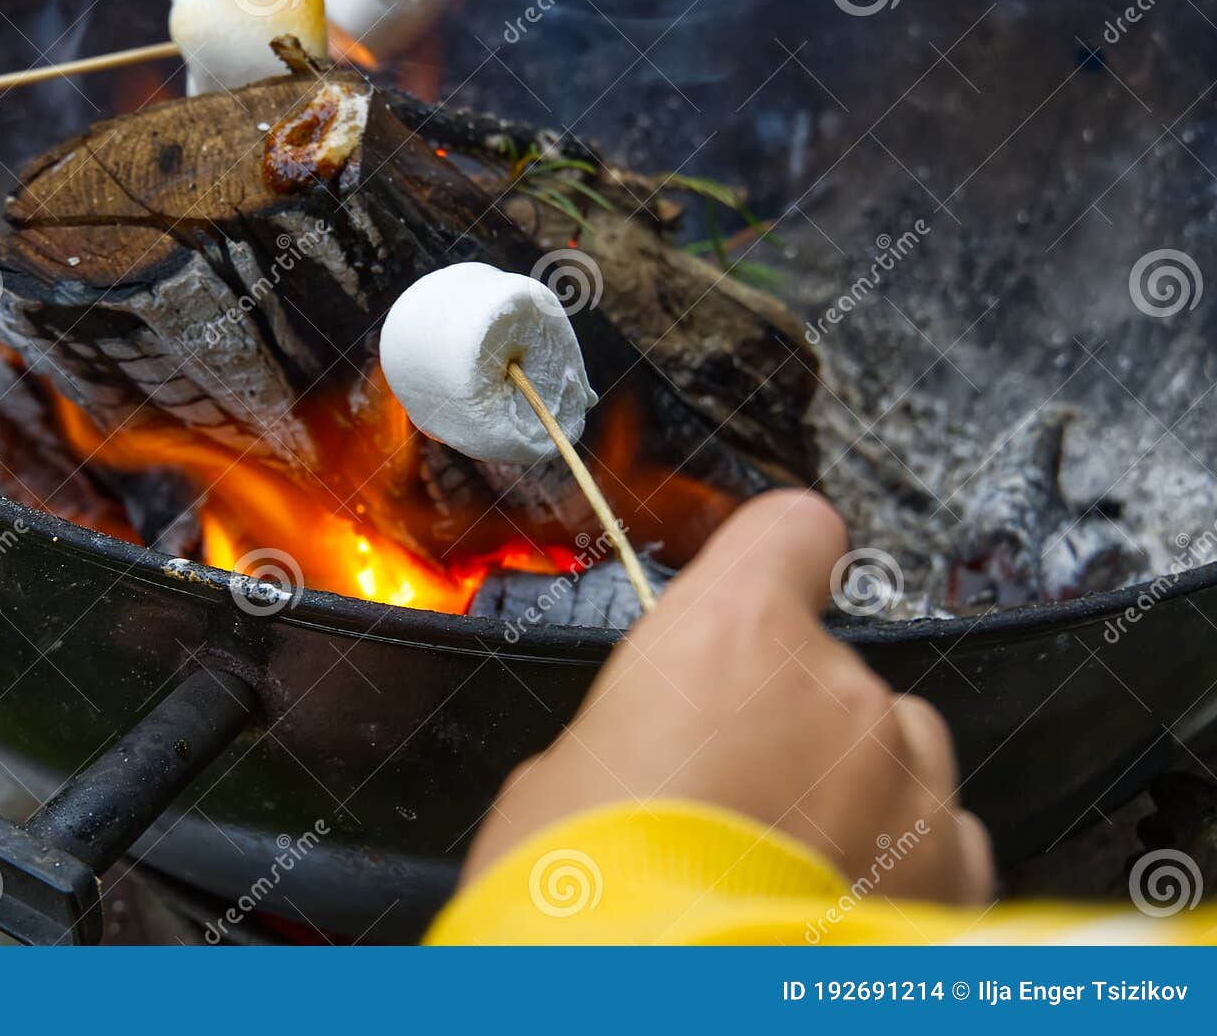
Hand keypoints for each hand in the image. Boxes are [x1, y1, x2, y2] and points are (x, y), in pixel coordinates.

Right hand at [462, 489, 993, 904]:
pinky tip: (830, 897)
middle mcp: (836, 690)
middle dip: (792, 718)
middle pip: (834, 665)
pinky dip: (899, 856)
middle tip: (729, 792)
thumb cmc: (588, 901)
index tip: (770, 583)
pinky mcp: (951, 870)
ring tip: (781, 857)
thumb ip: (647, 720)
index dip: (777, 561)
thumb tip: (658, 744)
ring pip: (895, 745)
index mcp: (734, 632)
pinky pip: (939, 832)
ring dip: (854, 784)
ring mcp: (903, 780)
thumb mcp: (569, 771)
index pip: (793, 530)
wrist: (645, 997)